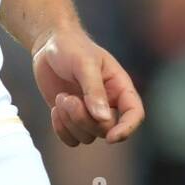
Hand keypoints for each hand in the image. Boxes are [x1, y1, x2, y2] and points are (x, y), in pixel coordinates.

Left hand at [31, 26, 144, 147]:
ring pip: (88, 137)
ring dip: (70, 121)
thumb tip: (103, 118)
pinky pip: (72, 139)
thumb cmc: (72, 47)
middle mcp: (109, 104)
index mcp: (119, 87)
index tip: (111, 138)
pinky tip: (55, 109)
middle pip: (105, 129)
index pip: (135, 114)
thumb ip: (94, 90)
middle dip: (83, 119)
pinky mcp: (72, 118)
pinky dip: (61, 130)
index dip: (127, 129)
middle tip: (67, 98)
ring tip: (61, 98)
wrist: (49, 45)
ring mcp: (90, 113)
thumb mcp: (84, 63)